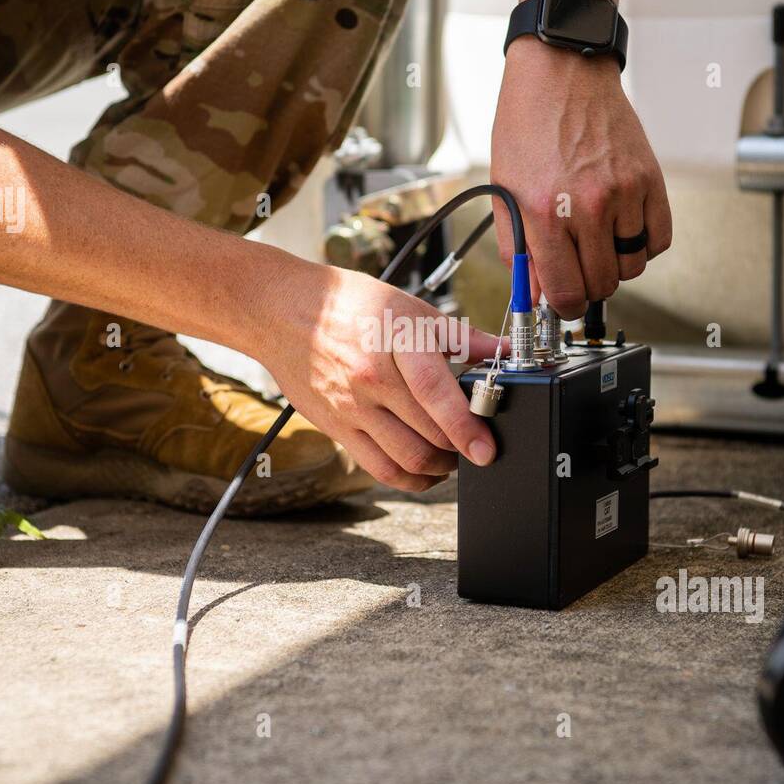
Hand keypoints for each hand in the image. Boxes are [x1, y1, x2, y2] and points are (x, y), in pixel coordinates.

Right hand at [258, 262, 503, 491]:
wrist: (282, 312)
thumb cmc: (349, 304)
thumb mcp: (409, 308)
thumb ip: (460, 336)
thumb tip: (501, 350)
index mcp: (396, 343)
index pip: (435, 393)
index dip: (466, 426)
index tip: (487, 449)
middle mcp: (372, 379)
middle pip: (427, 434)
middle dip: (461, 448)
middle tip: (477, 445)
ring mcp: (352, 407)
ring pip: (406, 459)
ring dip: (438, 468)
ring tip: (452, 458)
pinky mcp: (336, 427)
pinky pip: (379, 467)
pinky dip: (409, 478)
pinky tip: (423, 470)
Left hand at [489, 39, 671, 319]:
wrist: (561, 72)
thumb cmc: (527, 125)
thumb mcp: (505, 189)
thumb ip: (518, 247)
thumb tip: (533, 293)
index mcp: (543, 211)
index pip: (565, 290)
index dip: (563, 306)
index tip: (563, 303)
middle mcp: (586, 205)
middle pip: (602, 284)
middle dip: (588, 286)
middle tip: (579, 270)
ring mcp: (623, 193)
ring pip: (633, 267)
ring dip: (616, 266)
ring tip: (598, 243)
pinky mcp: (649, 179)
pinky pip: (659, 240)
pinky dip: (644, 246)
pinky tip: (623, 230)